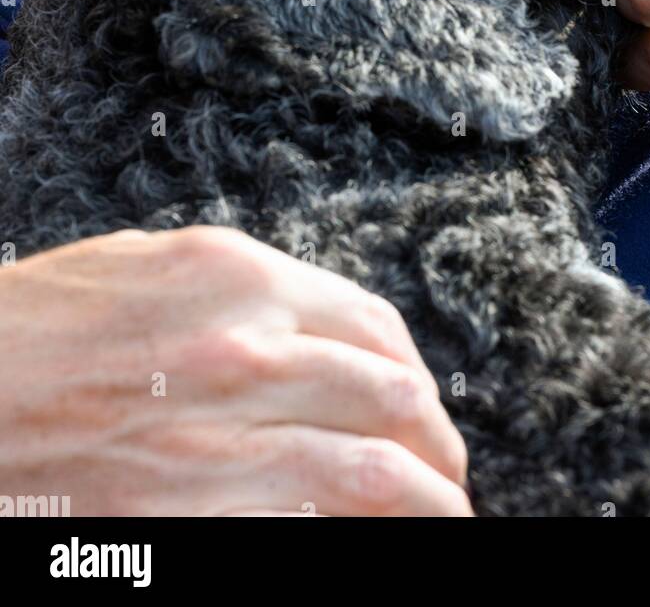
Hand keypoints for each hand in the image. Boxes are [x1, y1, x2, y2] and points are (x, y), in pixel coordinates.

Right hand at [0, 227, 470, 515]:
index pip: (372, 325)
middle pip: (391, 396)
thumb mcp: (143, 269)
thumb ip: (239, 293)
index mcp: (236, 277)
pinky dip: (359, 537)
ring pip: (373, 469)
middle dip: (436, 441)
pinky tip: (373, 542)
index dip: (413, 373)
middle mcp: (245, 348)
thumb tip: (316, 331)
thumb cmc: (29, 332)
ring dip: (428, 500)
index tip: (422, 405)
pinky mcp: (195, 514)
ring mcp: (223, 435)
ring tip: (445, 518)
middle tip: (446, 471)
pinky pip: (314, 528)